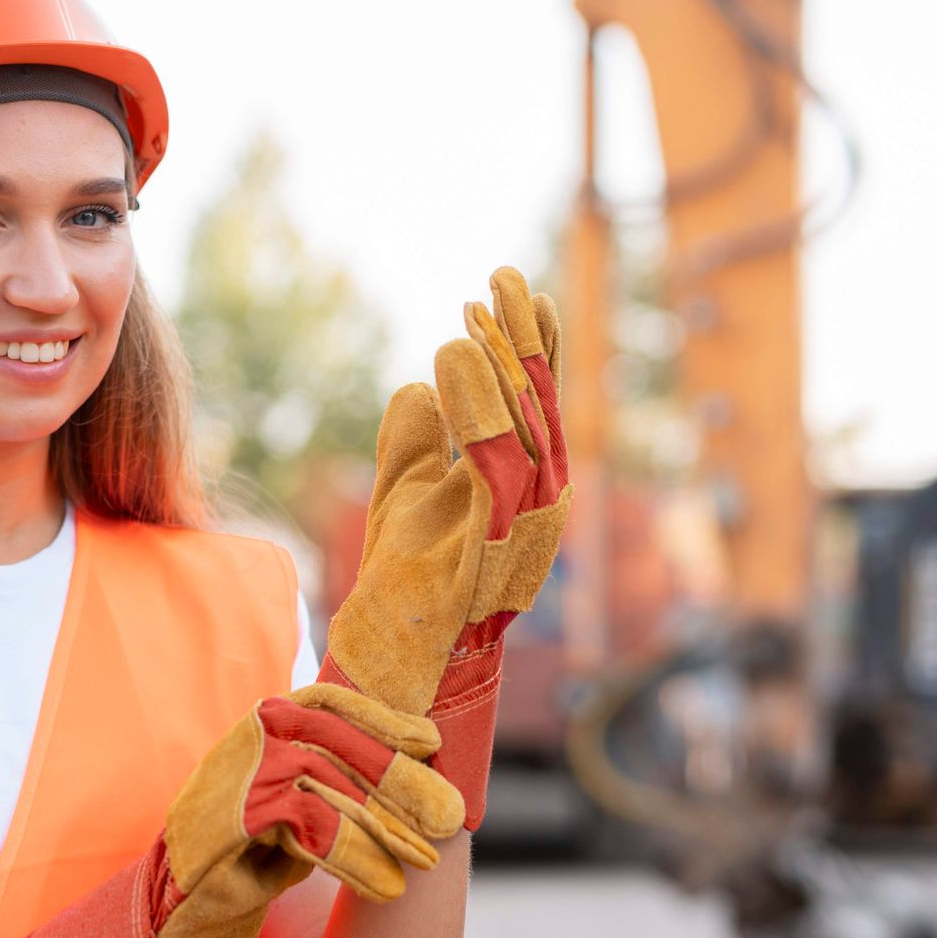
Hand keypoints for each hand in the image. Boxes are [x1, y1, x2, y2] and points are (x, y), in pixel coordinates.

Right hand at [16, 683, 463, 937]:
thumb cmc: (223, 887)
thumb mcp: (282, 831)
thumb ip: (318, 797)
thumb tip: (386, 784)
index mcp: (252, 744)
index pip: (320, 706)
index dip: (376, 718)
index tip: (429, 741)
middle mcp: (236, 754)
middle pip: (328, 738)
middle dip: (395, 773)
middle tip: (451, 814)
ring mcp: (226, 787)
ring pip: (321, 780)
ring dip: (383, 821)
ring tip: (429, 860)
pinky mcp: (223, 830)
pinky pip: (302, 827)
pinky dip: (352, 858)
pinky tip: (386, 889)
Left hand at [318, 267, 570, 829]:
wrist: (394, 658)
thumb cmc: (404, 583)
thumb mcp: (402, 494)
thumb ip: (413, 441)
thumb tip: (416, 386)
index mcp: (525, 488)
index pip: (537, 404)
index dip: (530, 346)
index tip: (512, 289)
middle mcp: (539, 505)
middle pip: (543, 405)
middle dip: (524, 339)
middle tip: (500, 279)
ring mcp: (521, 528)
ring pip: (525, 427)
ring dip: (501, 364)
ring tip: (470, 313)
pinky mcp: (490, 544)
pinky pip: (490, 462)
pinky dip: (475, 407)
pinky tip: (448, 360)